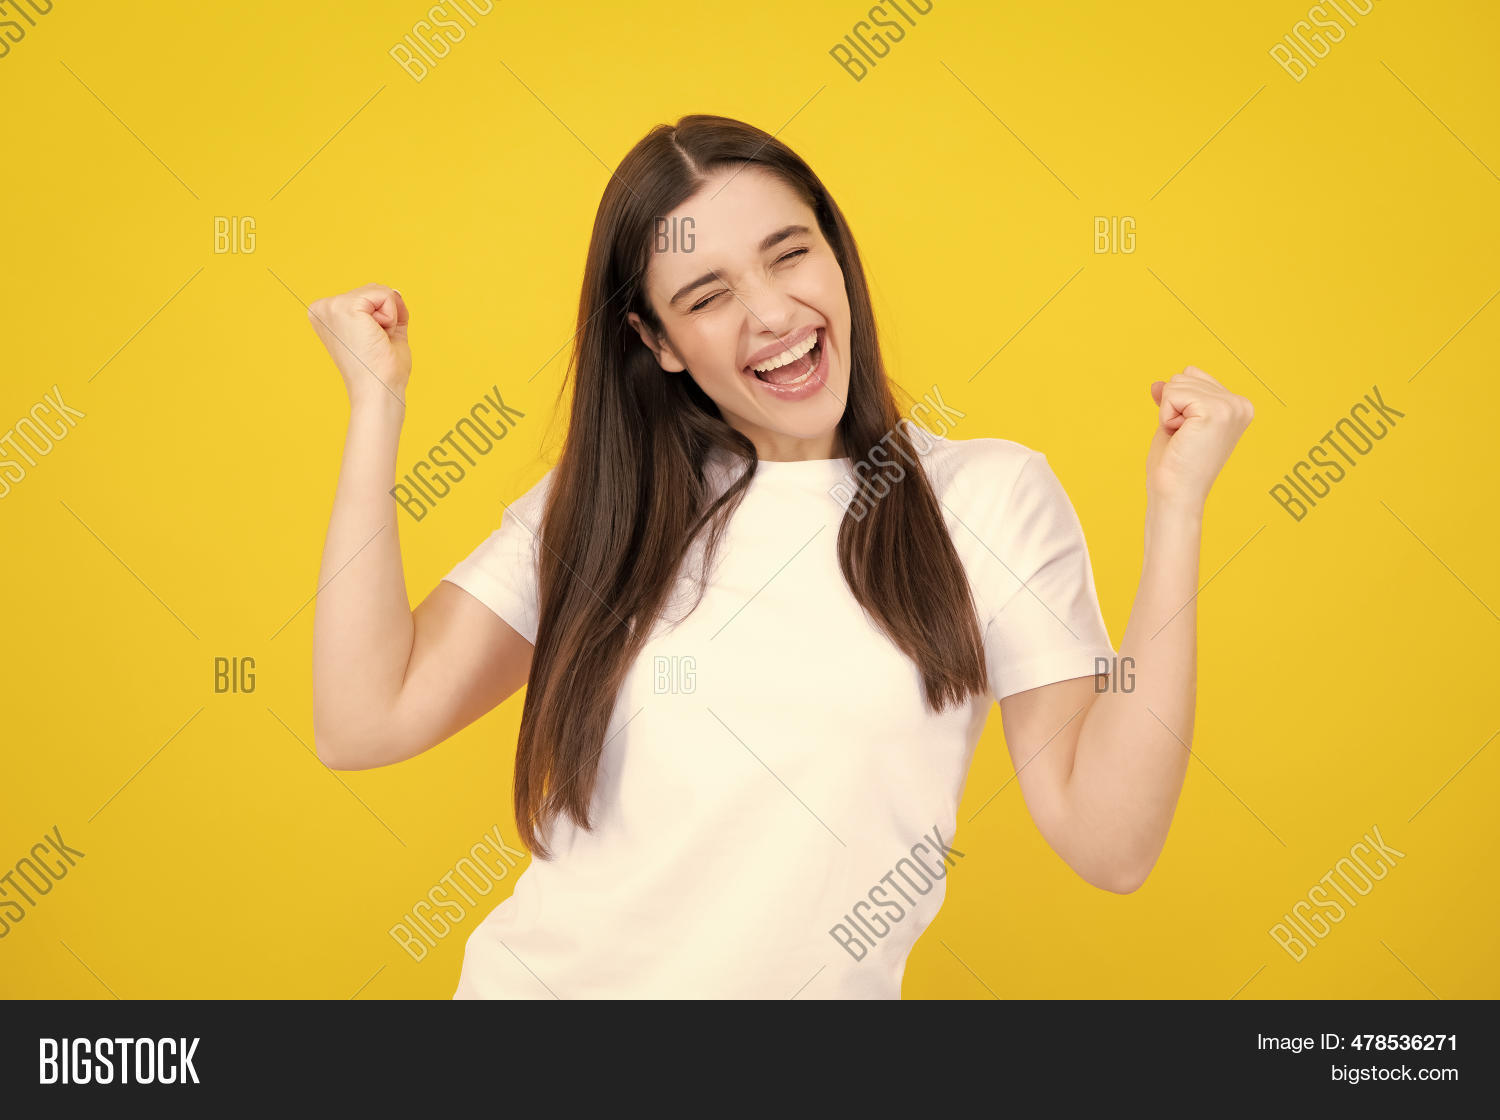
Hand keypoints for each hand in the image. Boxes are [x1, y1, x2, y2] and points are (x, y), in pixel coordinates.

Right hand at [306, 283, 410, 405]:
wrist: (378, 391)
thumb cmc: (382, 370)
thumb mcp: (385, 331)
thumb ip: (388, 309)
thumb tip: (394, 292)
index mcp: (326, 314)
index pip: (366, 296)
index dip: (381, 318)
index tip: (372, 342)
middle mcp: (322, 308)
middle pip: (373, 290)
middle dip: (386, 316)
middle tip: (376, 342)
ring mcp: (331, 306)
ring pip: (380, 291)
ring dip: (389, 317)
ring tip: (376, 340)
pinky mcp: (344, 307)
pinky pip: (385, 295)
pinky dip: (391, 316)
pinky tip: (378, 335)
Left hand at [1145, 366, 1253, 513]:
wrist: (1175, 494)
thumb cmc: (1175, 465)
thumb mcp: (1175, 422)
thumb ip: (1172, 399)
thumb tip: (1157, 383)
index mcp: (1238, 406)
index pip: (1192, 375)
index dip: (1177, 404)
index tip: (1187, 432)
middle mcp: (1240, 404)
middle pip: (1184, 376)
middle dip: (1172, 407)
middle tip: (1183, 438)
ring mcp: (1231, 407)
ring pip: (1177, 383)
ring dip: (1169, 413)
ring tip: (1183, 439)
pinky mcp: (1215, 411)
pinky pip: (1172, 394)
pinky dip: (1166, 416)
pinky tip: (1180, 436)